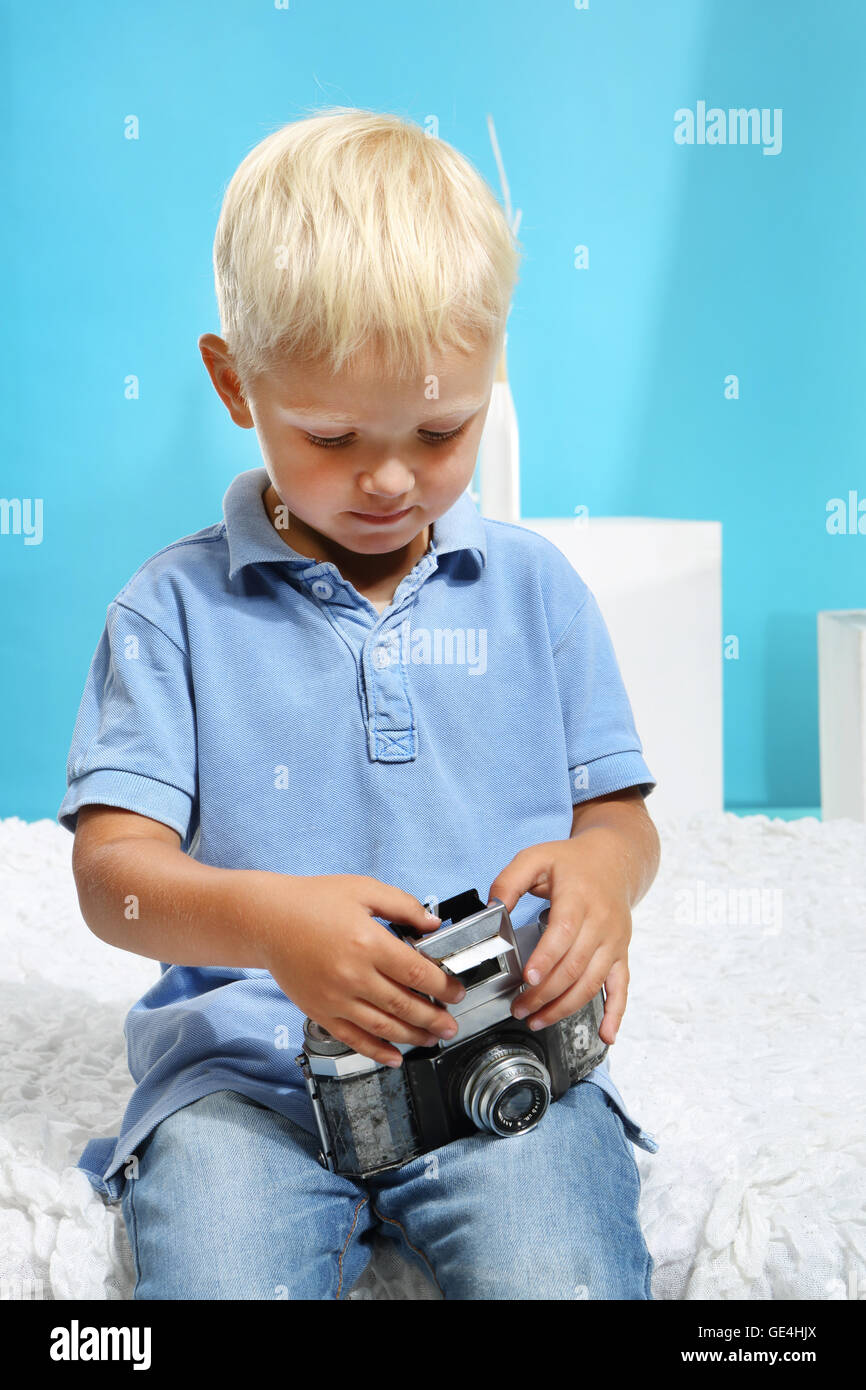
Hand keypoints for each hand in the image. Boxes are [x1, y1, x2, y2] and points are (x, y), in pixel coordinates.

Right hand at [256, 872, 466, 1066]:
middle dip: (434, 1018)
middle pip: (403, 1005)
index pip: (416, 971)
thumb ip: (403, 905)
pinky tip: (394, 1057)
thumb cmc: (312, 901)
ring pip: (382, 1027)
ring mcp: (334, 998)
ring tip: (432, 1039)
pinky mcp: (319, 1011)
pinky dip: (376, 1051)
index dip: (442, 985)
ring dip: (413, 1037)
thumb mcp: (363, 889)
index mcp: (367, 942)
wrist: (267, 919)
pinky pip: (353, 1039)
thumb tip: (433, 923)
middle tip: (452, 1024)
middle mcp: (352, 975)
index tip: (457, 991)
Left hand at [486, 836, 631, 1045]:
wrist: (614, 860)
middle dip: (544, 993)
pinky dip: (616, 1014)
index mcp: (578, 898)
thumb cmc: (571, 862)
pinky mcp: (620, 953)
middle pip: (573, 966)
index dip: (545, 960)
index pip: (562, 934)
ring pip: (591, 983)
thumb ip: (508, 881)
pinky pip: (621, 987)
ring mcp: (613, 941)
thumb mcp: (535, 858)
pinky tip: (607, 1035)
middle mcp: (601, 922)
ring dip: (564, 1007)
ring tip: (538, 1019)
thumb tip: (491, 911)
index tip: (527, 978)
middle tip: (518, 1008)